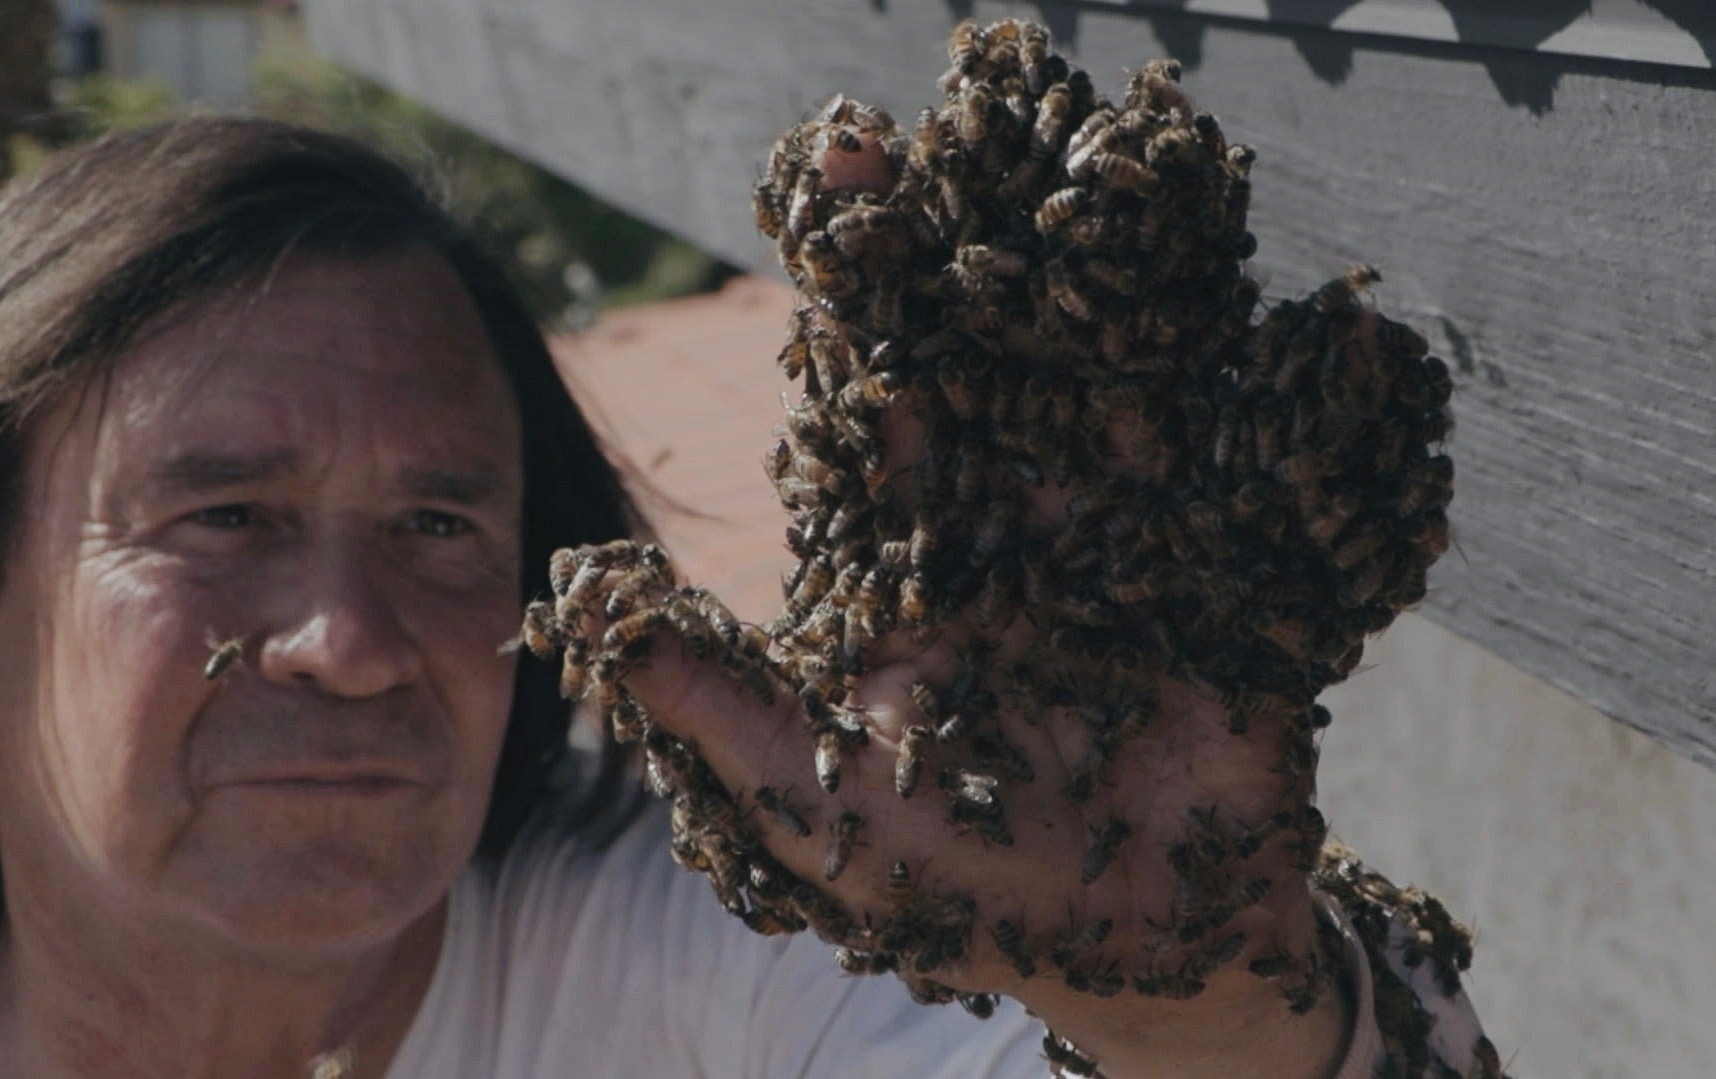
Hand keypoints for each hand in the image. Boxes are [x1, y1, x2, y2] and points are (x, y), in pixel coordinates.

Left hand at [545, 36, 1449, 1077]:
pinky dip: (1302, 410)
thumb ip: (718, 707)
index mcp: (912, 552)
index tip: (834, 176)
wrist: (1133, 948)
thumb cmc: (958, 887)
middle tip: (976, 103)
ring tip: (1143, 154)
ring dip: (1138, 273)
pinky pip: (1264, 484)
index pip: (874, 391)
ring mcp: (1130, 535)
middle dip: (988, 233)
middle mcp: (1017, 516)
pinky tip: (1328, 325)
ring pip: (1127, 378)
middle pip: (1000, 350)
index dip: (853, 288)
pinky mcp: (1232, 575)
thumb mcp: (819, 807)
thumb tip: (580, 612)